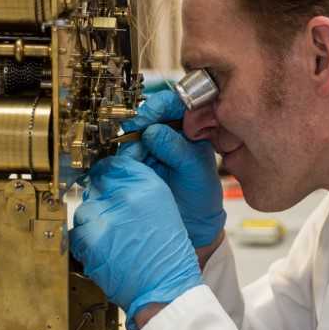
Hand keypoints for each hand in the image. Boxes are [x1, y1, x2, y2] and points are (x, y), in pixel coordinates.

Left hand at [70, 156, 201, 329]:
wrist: (165, 288)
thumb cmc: (167, 255)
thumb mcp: (163, 209)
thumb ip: (137, 189)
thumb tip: (113, 180)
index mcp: (148, 186)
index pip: (114, 164)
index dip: (108, 174)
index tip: (106, 182)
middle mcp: (126, 197)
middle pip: (97, 185)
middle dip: (101, 200)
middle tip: (111, 219)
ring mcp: (105, 217)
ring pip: (84, 209)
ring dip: (91, 223)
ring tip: (110, 239)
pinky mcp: (90, 239)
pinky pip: (75, 233)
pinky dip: (84, 243)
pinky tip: (102, 251)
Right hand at [120, 90, 225, 247]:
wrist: (193, 225)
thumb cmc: (202, 196)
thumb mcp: (196, 170)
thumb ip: (177, 149)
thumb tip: (153, 131)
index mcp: (192, 128)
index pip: (175, 104)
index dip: (160, 104)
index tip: (150, 114)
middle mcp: (170, 134)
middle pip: (150, 115)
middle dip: (141, 121)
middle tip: (134, 129)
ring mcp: (152, 148)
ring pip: (135, 133)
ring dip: (131, 140)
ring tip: (135, 153)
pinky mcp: (138, 163)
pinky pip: (127, 153)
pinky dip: (126, 155)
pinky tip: (130, 161)